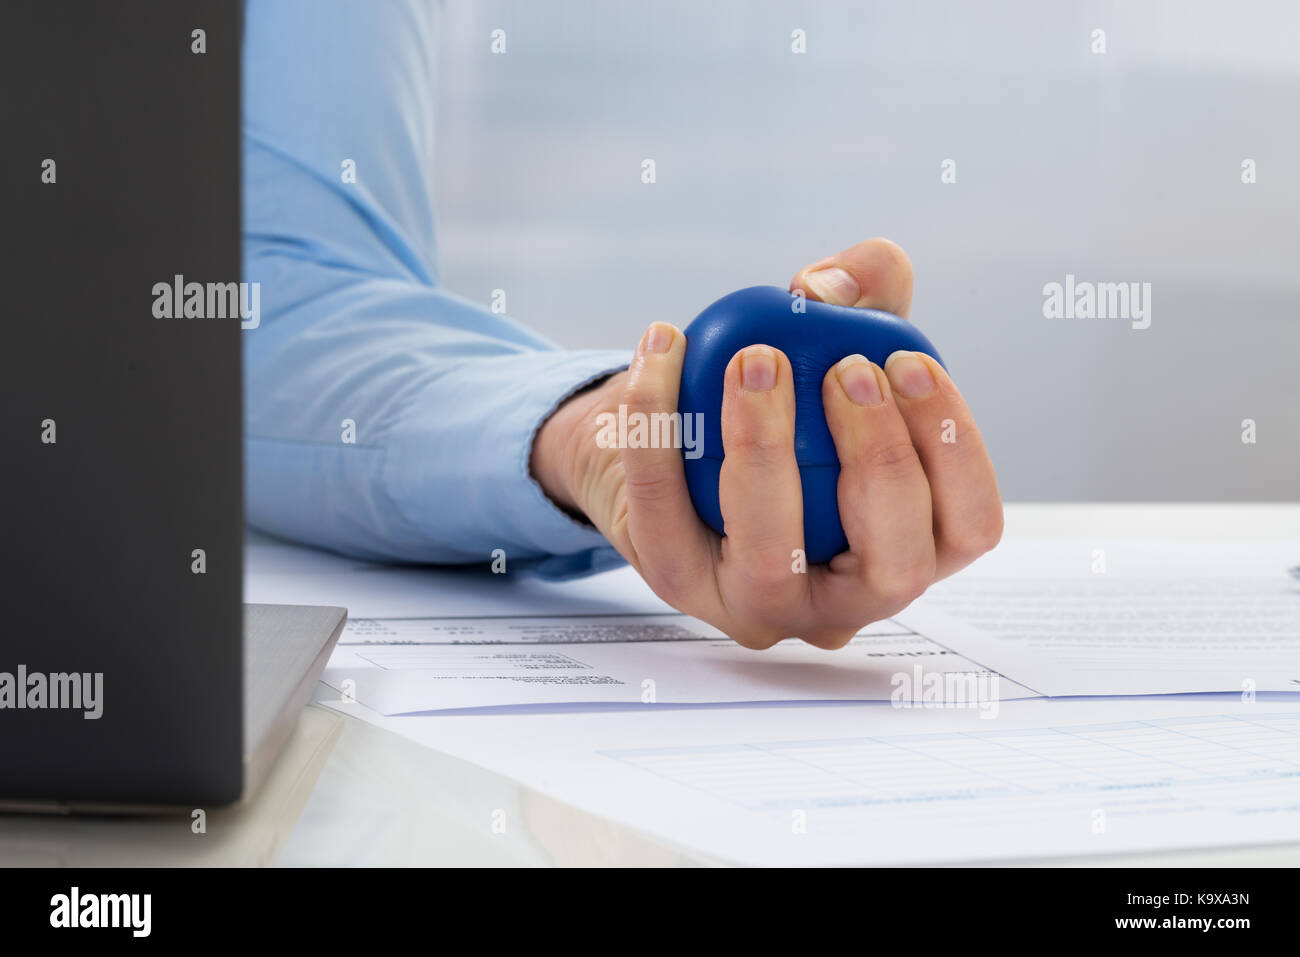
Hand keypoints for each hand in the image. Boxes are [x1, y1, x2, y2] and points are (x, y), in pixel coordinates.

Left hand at [531, 238, 1002, 648]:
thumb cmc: (789, 403)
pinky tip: (665, 342)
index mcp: (908, 547)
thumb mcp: (840, 336)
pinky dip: (659, 419)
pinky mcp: (678, 584)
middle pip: (896, 567)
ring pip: (773, 560)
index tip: (909, 363)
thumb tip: (830, 286)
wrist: (676, 447)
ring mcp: (760, 607)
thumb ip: (865, 289)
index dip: (954, 449)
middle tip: (845, 368)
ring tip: (755, 359)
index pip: (970, 529)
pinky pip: (663, 508)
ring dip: (767, 448)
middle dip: (879, 457)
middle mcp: (845, 600)